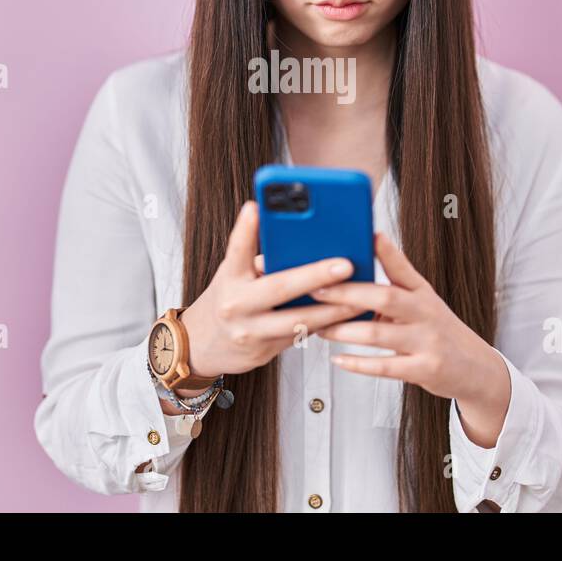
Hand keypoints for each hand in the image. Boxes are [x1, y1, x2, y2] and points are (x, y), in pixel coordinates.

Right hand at [178, 201, 368, 378]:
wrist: (202, 346)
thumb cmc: (228, 299)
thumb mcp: (233, 275)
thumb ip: (257, 259)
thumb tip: (298, 240)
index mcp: (228, 278)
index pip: (236, 249)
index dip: (245, 229)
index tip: (255, 208)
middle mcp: (236, 305)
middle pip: (278, 288)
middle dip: (315, 276)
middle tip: (346, 265)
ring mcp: (250, 332)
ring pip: (297, 321)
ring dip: (332, 310)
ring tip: (359, 298)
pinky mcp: (264, 352)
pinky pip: (300, 337)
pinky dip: (325, 325)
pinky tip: (348, 317)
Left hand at [309, 232, 510, 416]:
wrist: (476, 368)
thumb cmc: (438, 331)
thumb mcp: (423, 301)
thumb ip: (395, 285)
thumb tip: (356, 268)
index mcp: (423, 293)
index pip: (403, 268)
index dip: (387, 251)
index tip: (368, 234)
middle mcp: (426, 313)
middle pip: (385, 297)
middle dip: (347, 293)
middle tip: (317, 289)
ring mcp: (427, 342)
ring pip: (377, 334)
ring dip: (343, 330)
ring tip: (320, 327)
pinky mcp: (425, 369)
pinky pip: (385, 367)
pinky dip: (358, 364)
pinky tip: (338, 359)